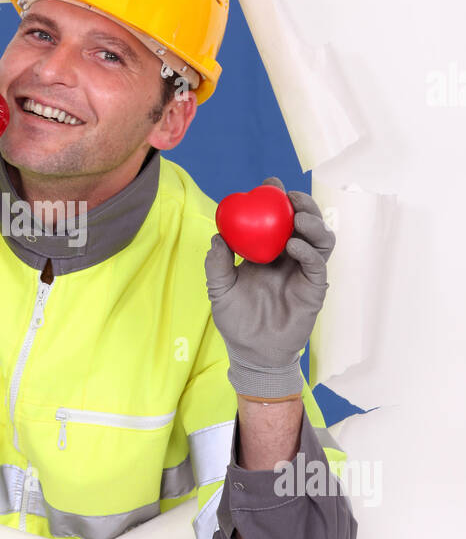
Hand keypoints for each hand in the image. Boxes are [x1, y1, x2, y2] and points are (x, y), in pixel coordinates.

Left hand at [204, 176, 334, 400]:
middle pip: (306, 222)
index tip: (269, 185)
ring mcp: (304, 272)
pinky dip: (308, 251)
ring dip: (313, 222)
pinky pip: (317, 265)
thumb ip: (217, 264)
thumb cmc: (236, 320)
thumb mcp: (219, 290)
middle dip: (302, 204)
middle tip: (290, 196)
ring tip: (297, 217)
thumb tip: (218, 236)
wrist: (252, 352)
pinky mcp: (314, 289)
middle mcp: (290, 258)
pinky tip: (292, 245)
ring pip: (320, 239)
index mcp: (269, 252)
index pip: (278, 219)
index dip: (277, 200)